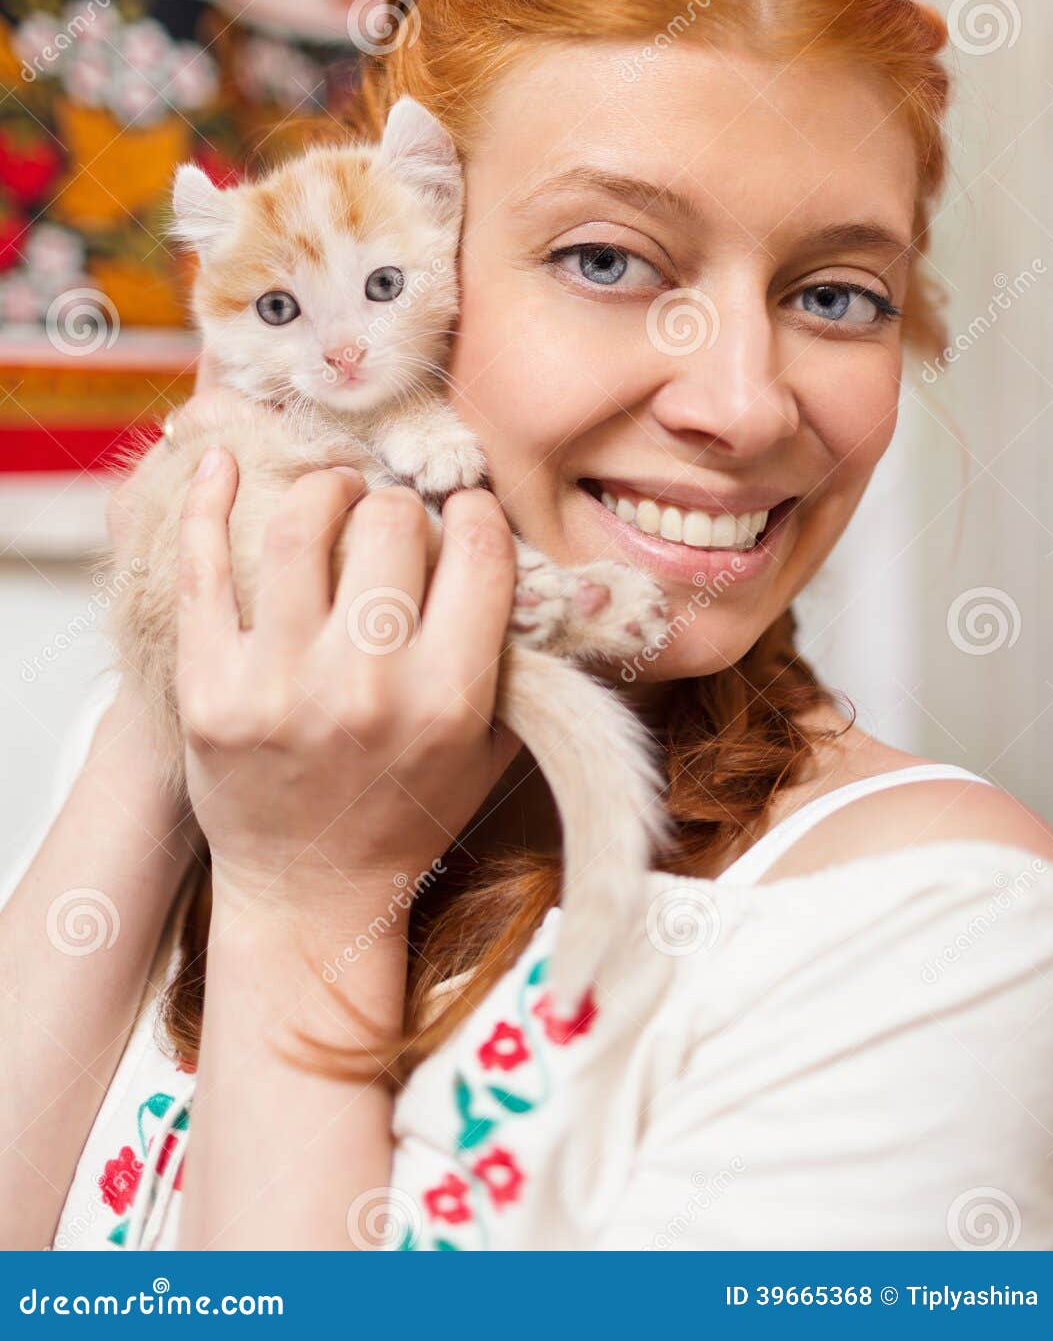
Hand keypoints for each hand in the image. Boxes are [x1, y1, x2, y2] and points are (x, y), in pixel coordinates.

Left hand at [174, 447, 520, 917]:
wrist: (310, 896)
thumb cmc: (406, 814)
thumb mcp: (491, 748)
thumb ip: (522, 659)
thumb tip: (541, 562)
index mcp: (448, 699)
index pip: (477, 550)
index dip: (472, 513)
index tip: (460, 516)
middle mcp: (366, 688)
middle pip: (390, 523)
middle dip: (396, 506)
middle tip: (390, 521)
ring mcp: (278, 686)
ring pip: (298, 526)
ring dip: (322, 489)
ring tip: (332, 495)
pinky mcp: (208, 689)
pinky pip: (204, 569)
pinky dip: (209, 501)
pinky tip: (223, 462)